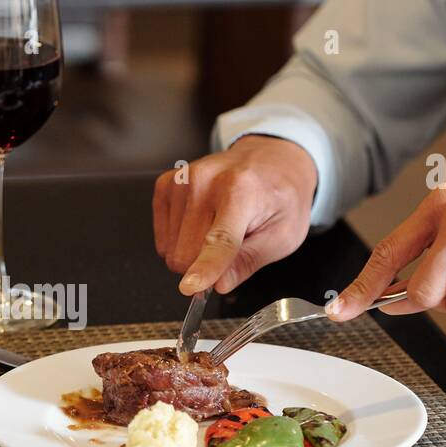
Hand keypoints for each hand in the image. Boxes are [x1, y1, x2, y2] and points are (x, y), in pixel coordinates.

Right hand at [152, 135, 317, 295]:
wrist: (270, 160)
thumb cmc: (278, 196)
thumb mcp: (283, 235)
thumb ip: (250, 261)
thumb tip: (220, 284)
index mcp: (241, 191)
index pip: (220, 240)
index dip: (205, 268)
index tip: (190, 287)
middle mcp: (206, 181)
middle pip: (187, 253)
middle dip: (204, 264)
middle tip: (229, 245)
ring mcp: (182, 181)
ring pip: (171, 249)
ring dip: (192, 250)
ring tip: (216, 226)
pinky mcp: (167, 184)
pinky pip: (162, 238)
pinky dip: (179, 239)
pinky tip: (201, 221)